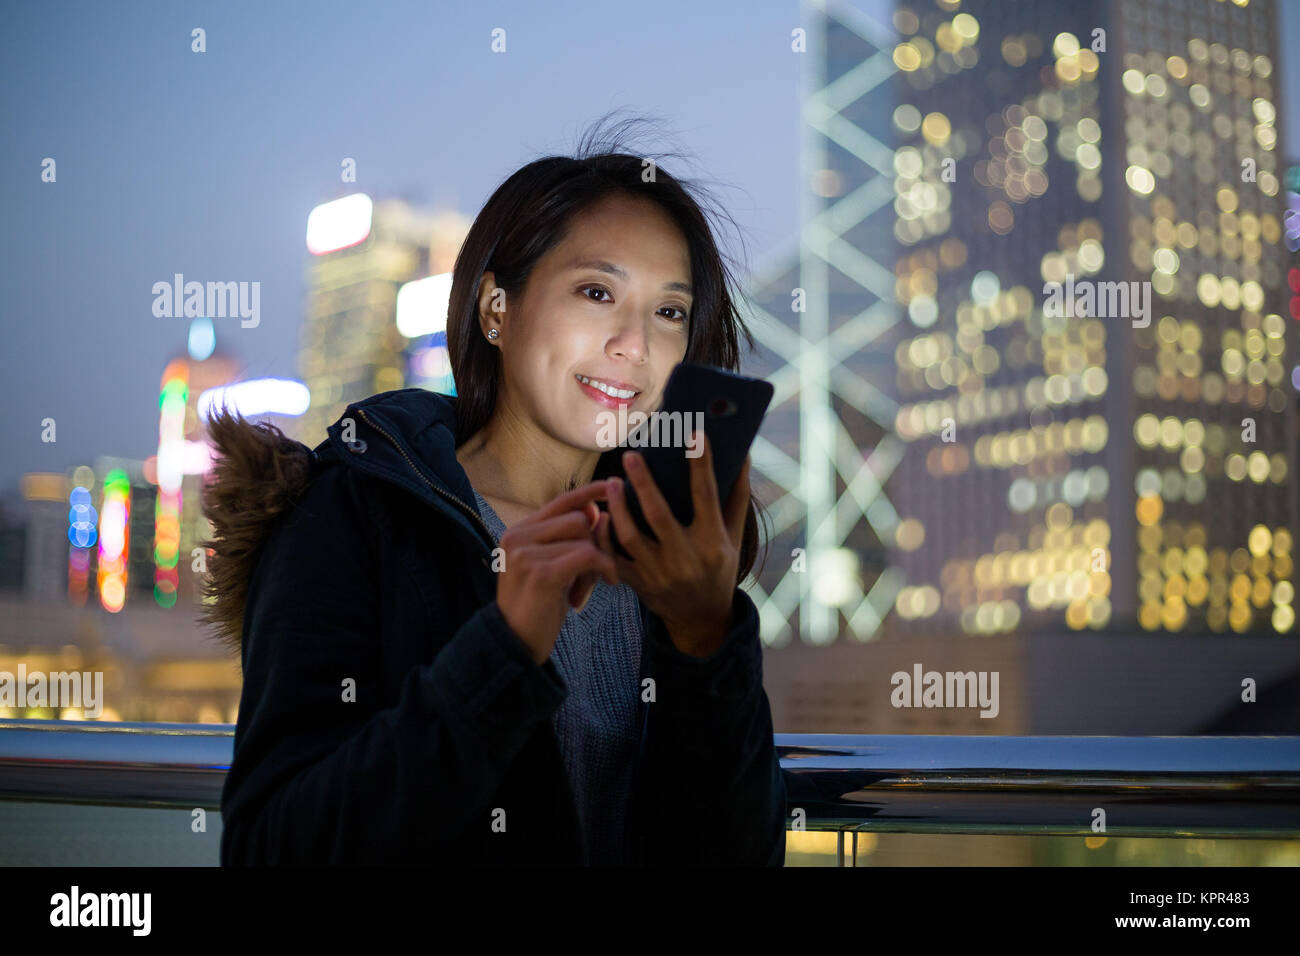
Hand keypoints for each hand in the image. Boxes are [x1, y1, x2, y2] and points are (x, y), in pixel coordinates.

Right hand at [495, 482, 616, 665]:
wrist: (515, 645)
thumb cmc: (536, 607)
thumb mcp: (550, 567)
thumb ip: (566, 540)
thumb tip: (596, 511)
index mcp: (518, 532)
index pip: (560, 502)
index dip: (590, 492)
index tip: (614, 484)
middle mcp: (517, 537)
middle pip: (577, 519)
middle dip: (595, 543)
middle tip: (595, 574)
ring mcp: (526, 554)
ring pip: (583, 537)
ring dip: (598, 561)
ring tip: (588, 586)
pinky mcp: (541, 573)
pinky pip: (587, 555)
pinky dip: (603, 567)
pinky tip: (605, 584)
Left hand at [599, 432, 748, 657]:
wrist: (700, 618)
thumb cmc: (719, 568)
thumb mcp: (733, 536)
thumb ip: (736, 497)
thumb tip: (742, 455)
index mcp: (712, 543)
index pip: (706, 497)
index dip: (701, 465)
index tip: (695, 435)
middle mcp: (685, 559)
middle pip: (658, 516)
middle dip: (643, 483)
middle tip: (630, 455)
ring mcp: (658, 574)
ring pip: (629, 537)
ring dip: (617, 508)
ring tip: (612, 483)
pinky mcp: (637, 584)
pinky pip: (612, 558)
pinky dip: (604, 536)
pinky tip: (602, 516)